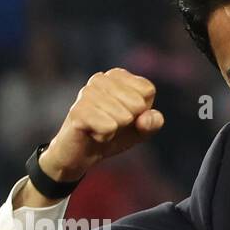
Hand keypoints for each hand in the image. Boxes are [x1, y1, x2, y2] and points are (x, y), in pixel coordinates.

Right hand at [23, 69, 161, 202]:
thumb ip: (152, 122)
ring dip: (115, 131)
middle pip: (137, 104)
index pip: (147, 90)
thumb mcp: (140, 130)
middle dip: (128, 122)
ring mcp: (86, 93)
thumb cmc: (112, 135)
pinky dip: (105, 137)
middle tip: (111, 123)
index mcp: (117, 76)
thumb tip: (145, 119)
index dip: (142, 111)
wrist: (81, 154)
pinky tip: (92, 134)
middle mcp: (100, 79)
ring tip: (100, 128)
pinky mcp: (77, 111)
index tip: (126, 115)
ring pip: (123, 117)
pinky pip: (109, 127)